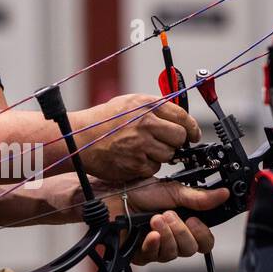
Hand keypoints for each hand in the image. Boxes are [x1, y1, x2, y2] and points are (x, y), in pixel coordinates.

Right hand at [72, 93, 199, 180]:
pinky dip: (147, 165)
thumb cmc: (104, 121)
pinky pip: (153, 168)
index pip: (182, 116)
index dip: (191, 128)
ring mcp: (141, 145)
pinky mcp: (135, 164)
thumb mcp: (130, 103)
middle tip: (166, 143)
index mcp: (147, 105)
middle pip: (179, 137)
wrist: (80, 139)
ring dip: (161, 154)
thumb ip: (155, 108)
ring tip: (143, 149)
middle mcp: (145, 123)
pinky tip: (133, 158)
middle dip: (176, 142)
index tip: (192, 134)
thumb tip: (180, 117)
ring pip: (168, 155)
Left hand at [94, 177, 229, 263]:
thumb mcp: (171, 191)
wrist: (110, 198)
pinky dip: (153, 243)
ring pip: (174, 253)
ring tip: (155, 218)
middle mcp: (172, 237)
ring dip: (166, 234)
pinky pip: (155, 256)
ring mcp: (157, 247)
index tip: (194, 220)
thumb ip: (198, 198)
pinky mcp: (141, 255)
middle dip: (181, 231)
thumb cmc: (136, 192)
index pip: (203, 240)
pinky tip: (149, 234)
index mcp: (182, 222)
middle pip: (191, 249)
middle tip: (168, 215)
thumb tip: (223, 194)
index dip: (202, 233)